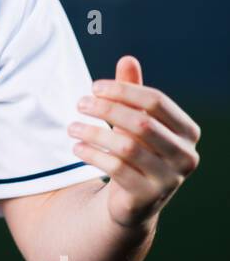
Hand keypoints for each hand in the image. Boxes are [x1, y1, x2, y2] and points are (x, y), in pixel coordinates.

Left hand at [67, 55, 200, 228]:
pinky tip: (77, 148)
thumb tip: (127, 58)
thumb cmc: (137, 151)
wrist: (134, 201)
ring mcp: (169, 179)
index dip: (123, 90)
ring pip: (127, 147)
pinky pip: (117, 169)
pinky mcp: (147, 197)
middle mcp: (186, 155)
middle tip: (79, 103)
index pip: (156, 101)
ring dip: (94, 133)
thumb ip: (133, 93)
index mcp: (187, 131)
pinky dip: (94, 155)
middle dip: (107, 109)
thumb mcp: (135, 121)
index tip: (94, 87)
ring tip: (72, 127)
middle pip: (142, 122)